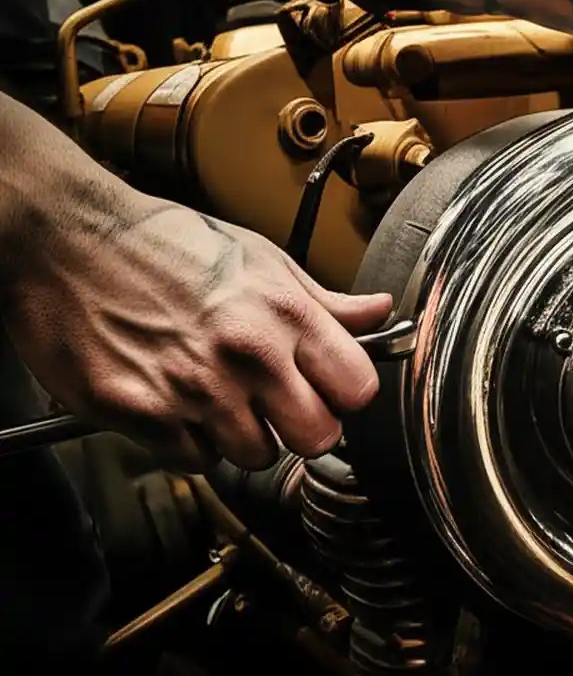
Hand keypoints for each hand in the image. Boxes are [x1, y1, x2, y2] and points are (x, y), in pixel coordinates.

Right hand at [1, 190, 392, 471]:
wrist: (67, 238)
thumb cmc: (163, 243)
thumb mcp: (259, 258)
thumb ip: (323, 301)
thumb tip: (378, 312)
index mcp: (284, 313)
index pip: (358, 389)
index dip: (346, 394)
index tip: (330, 389)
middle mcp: (247, 355)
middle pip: (318, 438)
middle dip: (303, 427)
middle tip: (279, 405)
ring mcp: (196, 389)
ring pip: (257, 456)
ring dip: (243, 436)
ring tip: (218, 396)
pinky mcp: (144, 415)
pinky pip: (196, 461)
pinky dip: (190, 443)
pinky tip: (178, 403)